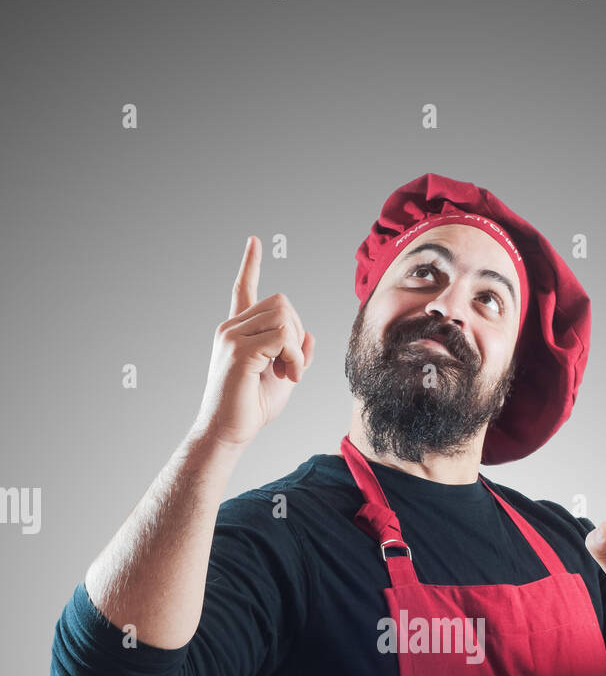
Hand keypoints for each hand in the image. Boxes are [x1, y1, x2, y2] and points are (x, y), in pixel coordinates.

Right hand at [190, 236, 314, 449]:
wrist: (228, 433)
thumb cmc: (251, 408)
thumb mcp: (283, 376)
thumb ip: (295, 353)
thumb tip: (308, 333)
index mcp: (238, 331)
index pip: (244, 289)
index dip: (250, 265)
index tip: (254, 241)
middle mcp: (231, 328)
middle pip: (281, 303)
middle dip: (296, 333)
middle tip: (292, 366)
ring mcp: (232, 337)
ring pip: (284, 318)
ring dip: (296, 348)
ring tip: (289, 373)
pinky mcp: (239, 351)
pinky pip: (282, 337)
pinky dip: (294, 357)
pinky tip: (288, 375)